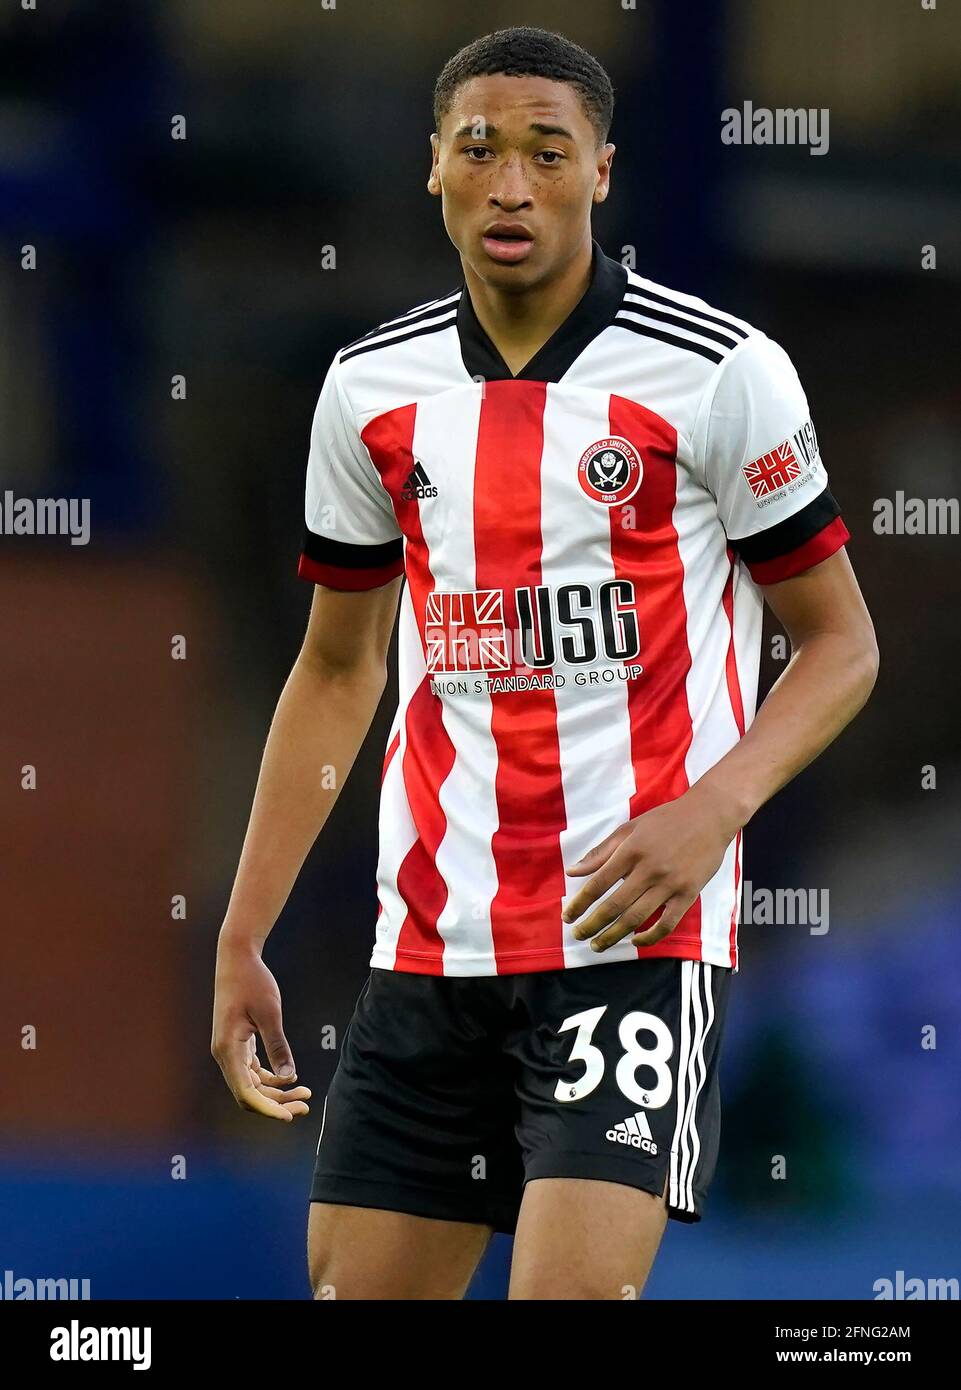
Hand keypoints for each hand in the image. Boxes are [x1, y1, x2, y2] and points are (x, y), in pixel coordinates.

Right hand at [211, 934, 311, 1120]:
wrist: (237, 957)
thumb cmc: (252, 981)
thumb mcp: (270, 1013)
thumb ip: (278, 1046)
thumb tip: (289, 1076)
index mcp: (228, 1050)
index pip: (246, 1093)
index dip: (268, 1108)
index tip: (289, 1116)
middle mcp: (224, 1054)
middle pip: (249, 1093)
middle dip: (276, 1103)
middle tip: (305, 1105)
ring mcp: (229, 1049)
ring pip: (252, 1084)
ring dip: (276, 1092)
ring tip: (304, 1093)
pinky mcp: (237, 1043)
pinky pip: (252, 1070)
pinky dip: (270, 1077)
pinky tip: (290, 1077)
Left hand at [561, 784, 736, 951]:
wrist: (709, 815)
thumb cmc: (666, 820)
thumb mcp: (629, 829)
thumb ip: (601, 852)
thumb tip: (572, 871)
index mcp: (631, 851)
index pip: (598, 884)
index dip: (580, 904)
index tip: (568, 917)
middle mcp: (648, 869)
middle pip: (614, 906)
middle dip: (592, 925)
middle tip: (578, 936)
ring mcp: (670, 883)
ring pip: (636, 917)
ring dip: (614, 935)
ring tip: (598, 945)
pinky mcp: (688, 894)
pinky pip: (667, 923)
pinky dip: (650, 937)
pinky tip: (636, 942)